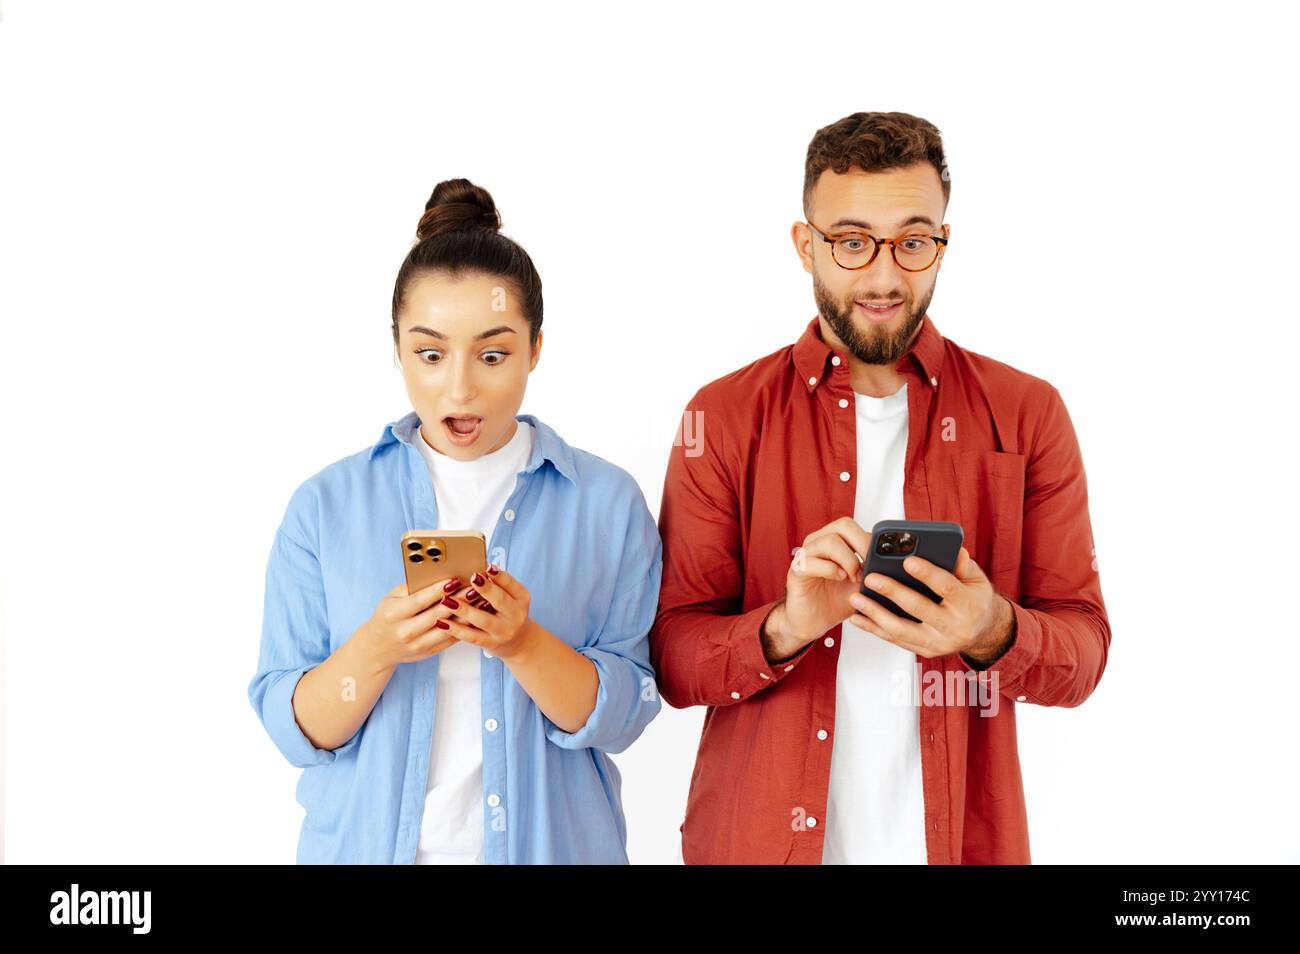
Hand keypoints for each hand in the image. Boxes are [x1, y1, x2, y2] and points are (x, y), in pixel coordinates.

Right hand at [355, 575, 471, 668]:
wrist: (378, 648)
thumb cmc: (387, 617)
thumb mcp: (391, 599)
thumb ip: (411, 588)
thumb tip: (437, 576)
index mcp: (394, 614)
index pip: (420, 600)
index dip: (439, 590)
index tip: (455, 579)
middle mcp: (406, 631)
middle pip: (438, 614)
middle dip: (459, 599)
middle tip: (475, 587)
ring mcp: (418, 645)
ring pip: (448, 628)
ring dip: (467, 614)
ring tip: (481, 600)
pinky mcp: (429, 652)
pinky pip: (451, 639)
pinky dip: (465, 627)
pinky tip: (475, 615)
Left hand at [437, 563, 536, 659]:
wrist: (519, 641)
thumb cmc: (510, 613)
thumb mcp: (512, 597)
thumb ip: (499, 584)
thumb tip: (483, 567)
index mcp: (521, 598)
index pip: (511, 584)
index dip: (500, 576)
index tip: (487, 567)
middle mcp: (515, 615)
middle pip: (499, 601)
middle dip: (485, 589)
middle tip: (472, 578)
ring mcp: (503, 631)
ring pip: (482, 619)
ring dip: (464, 610)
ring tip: (447, 601)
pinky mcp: (491, 643)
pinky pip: (471, 636)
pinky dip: (455, 629)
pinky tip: (442, 622)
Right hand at [765, 517, 872, 659]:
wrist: (812, 622)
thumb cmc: (835, 601)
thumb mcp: (863, 585)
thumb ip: (875, 571)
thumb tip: (898, 564)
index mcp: (835, 541)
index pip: (855, 526)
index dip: (872, 539)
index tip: (884, 558)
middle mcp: (819, 543)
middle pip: (844, 525)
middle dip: (863, 545)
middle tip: (870, 566)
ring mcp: (806, 555)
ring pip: (830, 541)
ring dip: (849, 560)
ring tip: (854, 577)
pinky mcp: (796, 571)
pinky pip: (812, 562)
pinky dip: (830, 570)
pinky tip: (839, 579)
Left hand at [848, 547, 1012, 661]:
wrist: (982, 633)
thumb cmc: (975, 600)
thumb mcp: (977, 580)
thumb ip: (963, 566)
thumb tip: (954, 551)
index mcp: (970, 606)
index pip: (947, 588)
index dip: (928, 574)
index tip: (908, 560)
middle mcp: (954, 628)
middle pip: (919, 609)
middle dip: (893, 592)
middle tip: (871, 578)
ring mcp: (939, 643)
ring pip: (902, 630)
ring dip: (875, 614)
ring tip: (856, 597)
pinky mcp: (925, 651)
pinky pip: (896, 640)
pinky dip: (875, 629)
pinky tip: (858, 617)